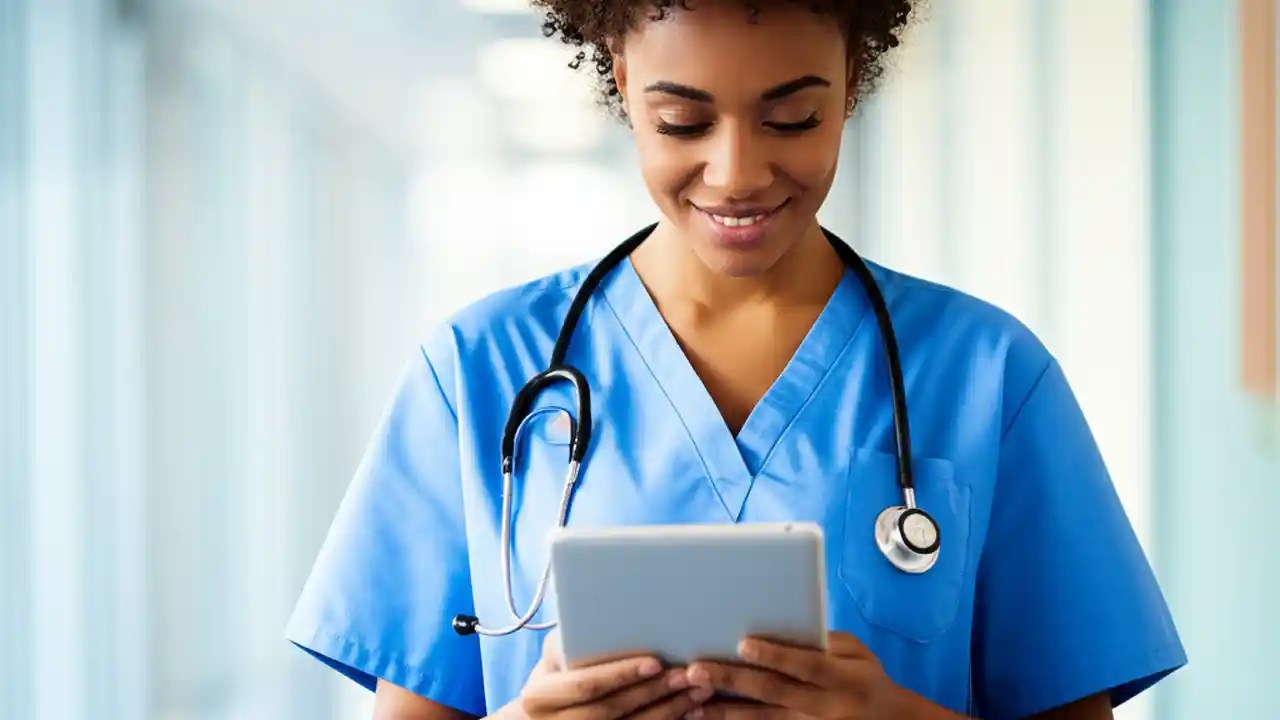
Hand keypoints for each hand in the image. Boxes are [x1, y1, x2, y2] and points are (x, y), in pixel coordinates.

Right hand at [510, 630, 712, 719]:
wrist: (545, 716)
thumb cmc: (557, 672)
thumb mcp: (556, 653)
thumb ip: (576, 638)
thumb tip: (614, 611)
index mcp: (540, 695)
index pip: (585, 685)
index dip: (621, 674)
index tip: (654, 662)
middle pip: (610, 710)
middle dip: (652, 692)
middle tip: (686, 674)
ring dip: (667, 710)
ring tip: (697, 691)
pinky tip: (689, 711)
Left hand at [683, 632, 961, 719]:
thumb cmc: (866, 678)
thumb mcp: (858, 652)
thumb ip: (825, 641)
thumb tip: (787, 626)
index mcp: (842, 677)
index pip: (806, 665)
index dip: (776, 655)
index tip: (742, 643)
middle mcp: (825, 706)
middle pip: (774, 693)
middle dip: (733, 681)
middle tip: (697, 671)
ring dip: (725, 712)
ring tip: (693, 705)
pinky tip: (709, 719)